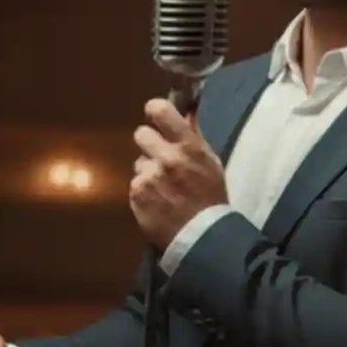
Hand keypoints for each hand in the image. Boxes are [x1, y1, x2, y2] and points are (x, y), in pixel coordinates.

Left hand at [130, 98, 227, 249]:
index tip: (154, 116)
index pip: (161, 111)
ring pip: (139, 163)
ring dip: (147, 172)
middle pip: (141, 133)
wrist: (203, 236)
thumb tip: (185, 114)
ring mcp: (149, 176)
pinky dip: (144, 192)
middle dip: (148, 143)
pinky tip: (158, 202)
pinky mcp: (136, 194)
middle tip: (159, 157)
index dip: (154, 111)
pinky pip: (135, 184)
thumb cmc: (211, 197)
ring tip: (164, 188)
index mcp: (189, 147)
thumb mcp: (210, 163)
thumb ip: (194, 138)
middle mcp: (167, 158)